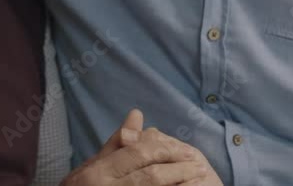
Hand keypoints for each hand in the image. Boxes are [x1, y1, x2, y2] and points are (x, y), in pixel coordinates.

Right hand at [61, 109, 212, 185]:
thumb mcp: (93, 166)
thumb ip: (116, 143)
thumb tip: (137, 113)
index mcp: (97, 171)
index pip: (138, 154)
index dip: (166, 151)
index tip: (187, 151)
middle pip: (149, 175)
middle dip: (178, 169)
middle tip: (199, 166)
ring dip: (179, 184)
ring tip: (199, 179)